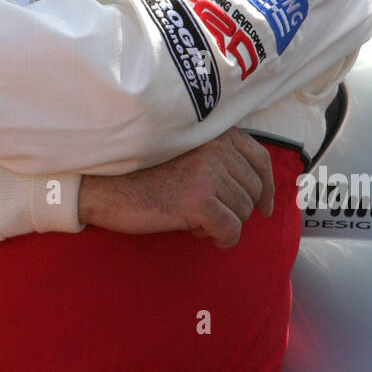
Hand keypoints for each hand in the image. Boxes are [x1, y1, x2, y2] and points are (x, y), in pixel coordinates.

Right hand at [77, 128, 274, 247]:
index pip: (260, 158)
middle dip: (236, 210)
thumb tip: (254, 191)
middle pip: (252, 190)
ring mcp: (209, 172)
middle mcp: (217, 148)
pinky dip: (221, 239)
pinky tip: (200, 235)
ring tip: (193, 220)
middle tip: (207, 216)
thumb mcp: (185, 153)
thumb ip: (216, 159)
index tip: (264, 206)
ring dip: (222, 224)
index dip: (266, 186)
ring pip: (242, 212)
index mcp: (215, 133)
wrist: (105, 185)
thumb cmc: (141, 173)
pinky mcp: (200, 200)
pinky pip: (230, 230)